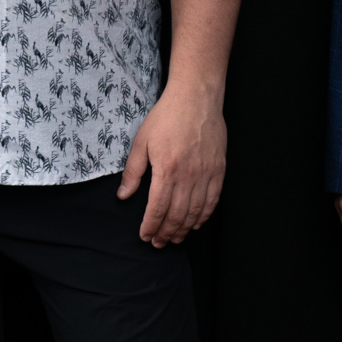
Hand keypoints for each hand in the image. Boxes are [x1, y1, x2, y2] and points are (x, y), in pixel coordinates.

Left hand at [118, 86, 226, 246]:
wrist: (196, 98)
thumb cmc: (166, 117)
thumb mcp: (141, 142)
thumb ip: (133, 172)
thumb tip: (123, 196)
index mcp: (167, 169)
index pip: (158, 208)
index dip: (150, 226)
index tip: (145, 236)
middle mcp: (188, 175)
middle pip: (177, 215)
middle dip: (166, 233)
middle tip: (158, 243)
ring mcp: (206, 174)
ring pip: (195, 212)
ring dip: (184, 229)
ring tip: (174, 238)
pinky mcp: (219, 170)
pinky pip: (212, 201)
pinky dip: (204, 216)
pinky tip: (195, 224)